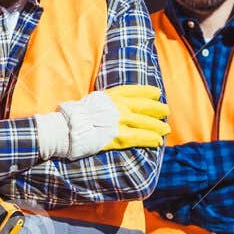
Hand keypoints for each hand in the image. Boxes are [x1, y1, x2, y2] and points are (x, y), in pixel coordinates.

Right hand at [35, 84, 170, 159]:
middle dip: (158, 110)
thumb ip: (107, 102)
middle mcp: (120, 106)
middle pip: (146, 107)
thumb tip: (114, 105)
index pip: (136, 90)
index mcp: (113, 95)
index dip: (149, 92)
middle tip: (166, 112)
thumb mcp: (94, 100)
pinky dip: (152, 139)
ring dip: (159, 127)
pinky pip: (141, 138)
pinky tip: (158, 142)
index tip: (157, 94)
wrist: (68, 129)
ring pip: (147, 123)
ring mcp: (121, 121)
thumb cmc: (76, 116)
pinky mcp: (120, 137)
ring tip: (166, 130)